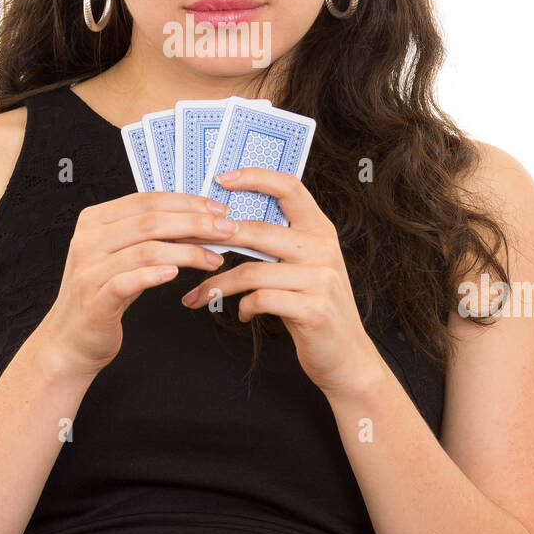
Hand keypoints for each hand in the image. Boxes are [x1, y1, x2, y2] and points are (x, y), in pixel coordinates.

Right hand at [43, 191, 234, 378]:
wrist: (70, 338)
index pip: (147, 200)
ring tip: (214, 258)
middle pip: (150, 222)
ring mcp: (88, 270)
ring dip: (187, 252)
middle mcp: (88, 240)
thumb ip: (149, 234)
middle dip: (194, 224)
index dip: (186, 202)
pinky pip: (128, 282)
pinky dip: (154, 275)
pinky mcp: (94, 300)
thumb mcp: (121, 255)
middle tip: (226, 230)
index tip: (217, 210)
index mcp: (95, 220)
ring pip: (146, 250)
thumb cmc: (103, 292)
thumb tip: (199, 218)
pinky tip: (176, 275)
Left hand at [179, 167, 382, 398]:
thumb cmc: (315, 306)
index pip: (289, 187)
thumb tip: (228, 222)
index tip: (222, 179)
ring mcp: (321, 278)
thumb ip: (281, 243)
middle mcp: (323, 248)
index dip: (255, 177)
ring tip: (198, 295)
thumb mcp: (306, 266)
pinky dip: (242, 307)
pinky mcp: (313, 309)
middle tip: (185, 242)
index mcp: (320, 229)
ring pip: (252, 271)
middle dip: (215, 237)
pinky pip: (261, 300)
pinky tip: (241, 314)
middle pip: (258, 230)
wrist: (347, 356)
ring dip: (217, 284)